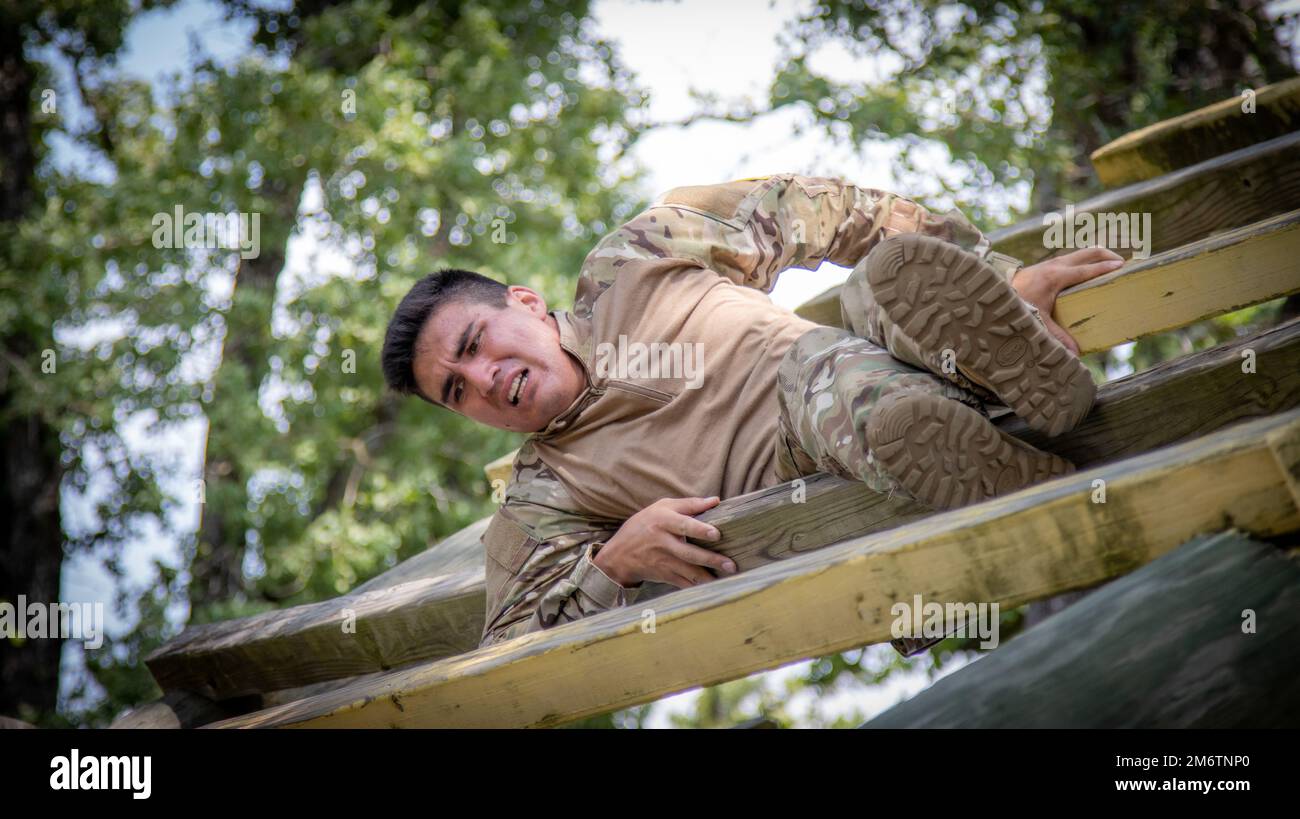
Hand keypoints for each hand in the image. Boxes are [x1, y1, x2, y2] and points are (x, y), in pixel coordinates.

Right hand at [592, 496, 737, 588]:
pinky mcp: (664, 576)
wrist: (619, 555)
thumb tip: (716, 501)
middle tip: (731, 564)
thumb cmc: (644, 525)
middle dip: (711, 560)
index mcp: (663, 521)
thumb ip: (689, 504)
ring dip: (708, 577)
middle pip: (689, 553)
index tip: (717, 534)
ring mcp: (663, 561)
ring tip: (729, 578)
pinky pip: (684, 583)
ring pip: (688, 572)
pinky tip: (715, 586)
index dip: (700, 530)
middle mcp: (663, 542)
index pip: (683, 525)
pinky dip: (699, 586)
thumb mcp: (661, 507)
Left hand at [1011, 247, 1124, 354]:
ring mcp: (1049, 262)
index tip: (1122, 266)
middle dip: (1106, 254)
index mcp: (1057, 276)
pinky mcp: (1045, 265)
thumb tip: (1075, 354)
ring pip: (1079, 253)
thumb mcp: (1038, 320)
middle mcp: (1055, 265)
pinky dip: (1083, 260)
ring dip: (1095, 256)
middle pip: (1088, 253)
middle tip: (1122, 262)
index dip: (1106, 267)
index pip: (1088, 269)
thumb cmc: (1016, 304)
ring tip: (1109, 264)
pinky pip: (1070, 258)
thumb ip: (1057, 336)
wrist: (994, 291)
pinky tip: (1086, 270)